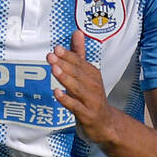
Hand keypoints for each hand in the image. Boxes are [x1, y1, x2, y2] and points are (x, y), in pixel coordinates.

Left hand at [47, 30, 115, 147]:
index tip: (57, 48)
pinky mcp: (87, 115)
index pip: (80, 63)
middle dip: (65, 64)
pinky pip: (75, 106)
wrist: (105, 124)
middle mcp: (94, 86)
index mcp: (93, 75)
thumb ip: (79, 54)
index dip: (69, 55)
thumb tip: (77, 32)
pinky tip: (56, 93)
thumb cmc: (92, 97)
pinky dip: (66, 100)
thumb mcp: (87, 74)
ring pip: (77, 88)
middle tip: (51, 56)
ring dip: (66, 78)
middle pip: (78, 73)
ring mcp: (91, 101)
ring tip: (54, 69)